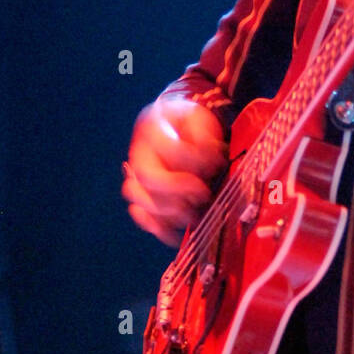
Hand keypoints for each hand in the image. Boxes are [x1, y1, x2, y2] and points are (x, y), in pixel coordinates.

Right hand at [122, 96, 228, 245]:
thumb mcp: (200, 118)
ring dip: (170, 212)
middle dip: (178, 190)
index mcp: (152, 128)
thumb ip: (203, 136)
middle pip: (148, 177)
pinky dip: (158, 229)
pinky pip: (141, 217)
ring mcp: (136, 176)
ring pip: (140, 200)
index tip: (216, 164)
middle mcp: (138, 153)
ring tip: (194, 214)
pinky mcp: (143, 196)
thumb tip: (208, 156)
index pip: (168, 149)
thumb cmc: (191, 125)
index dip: (194, 160)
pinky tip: (177, 235)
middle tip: (203, 194)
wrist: (180, 128)